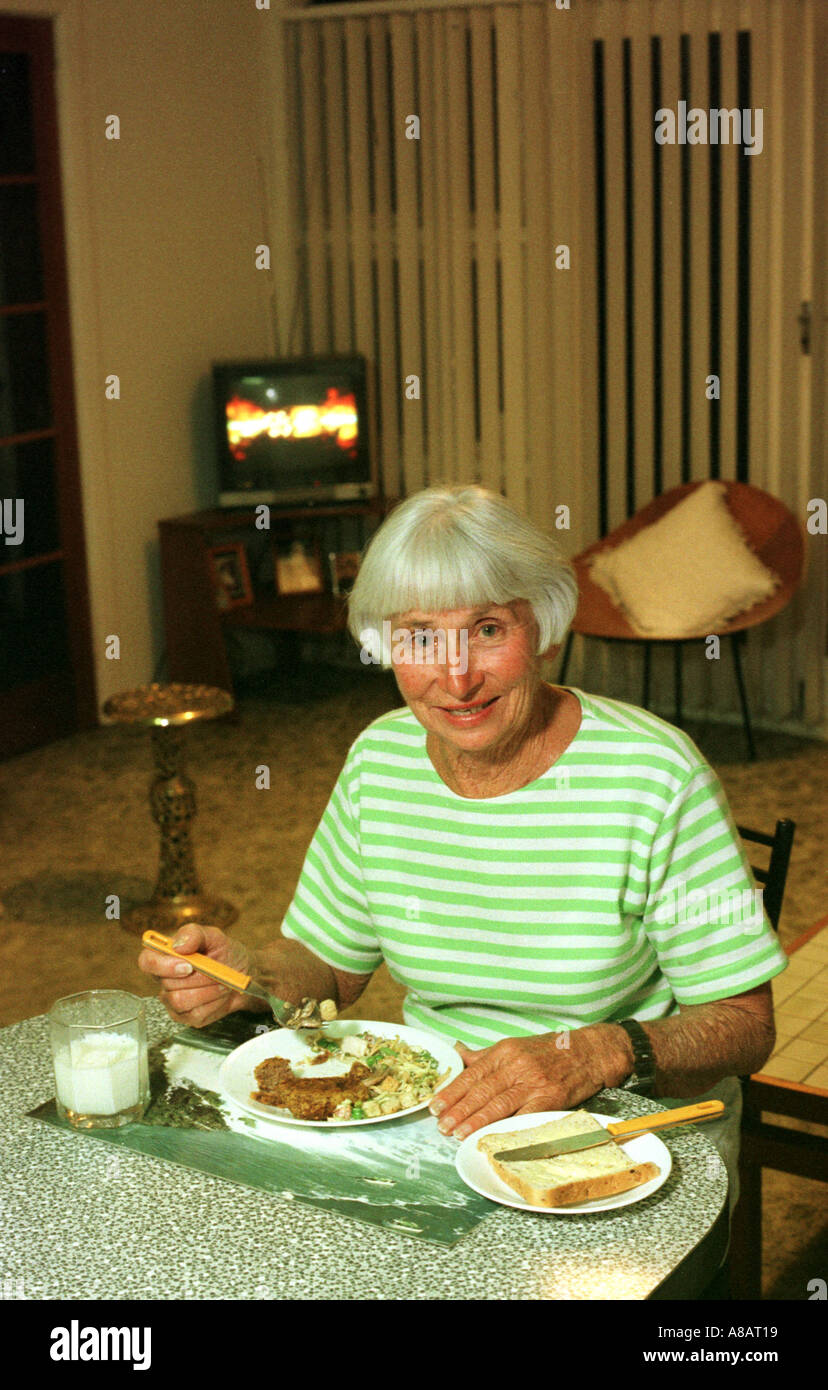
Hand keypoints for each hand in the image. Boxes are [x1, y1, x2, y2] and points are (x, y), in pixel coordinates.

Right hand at [137, 923, 256, 1027]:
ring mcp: (172, 1000)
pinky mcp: (185, 1016)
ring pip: (181, 1001)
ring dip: (208, 991)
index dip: (164, 965)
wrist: (242, 974)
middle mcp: (164, 979)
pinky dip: (213, 1003)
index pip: (147, 962)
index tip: (188, 965)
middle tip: (216, 971)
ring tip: (221, 982)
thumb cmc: (224, 952)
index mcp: (164, 955)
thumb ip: (194, 934)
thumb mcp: (213, 936)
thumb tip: (178, 945)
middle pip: (168, 984)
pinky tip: (219, 995)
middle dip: (199, 978)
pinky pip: (195, 1014)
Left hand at [429, 1028, 618, 1140]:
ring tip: (457, 1133)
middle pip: (481, 1091)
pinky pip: (524, 1117)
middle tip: (441, 1125)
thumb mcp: (515, 1046)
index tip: (435, 1106)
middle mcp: (517, 1066)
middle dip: (458, 1110)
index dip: (452, 1092)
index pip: (472, 1074)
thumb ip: (485, 1056)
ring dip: (476, 1121)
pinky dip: (507, 1128)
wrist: (589, 1051)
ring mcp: (533, 1083)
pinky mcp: (549, 1099)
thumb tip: (457, 1055)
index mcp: (505, 1052)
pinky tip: (492, 1137)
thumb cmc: (551, 1050)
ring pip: (499, 1104)